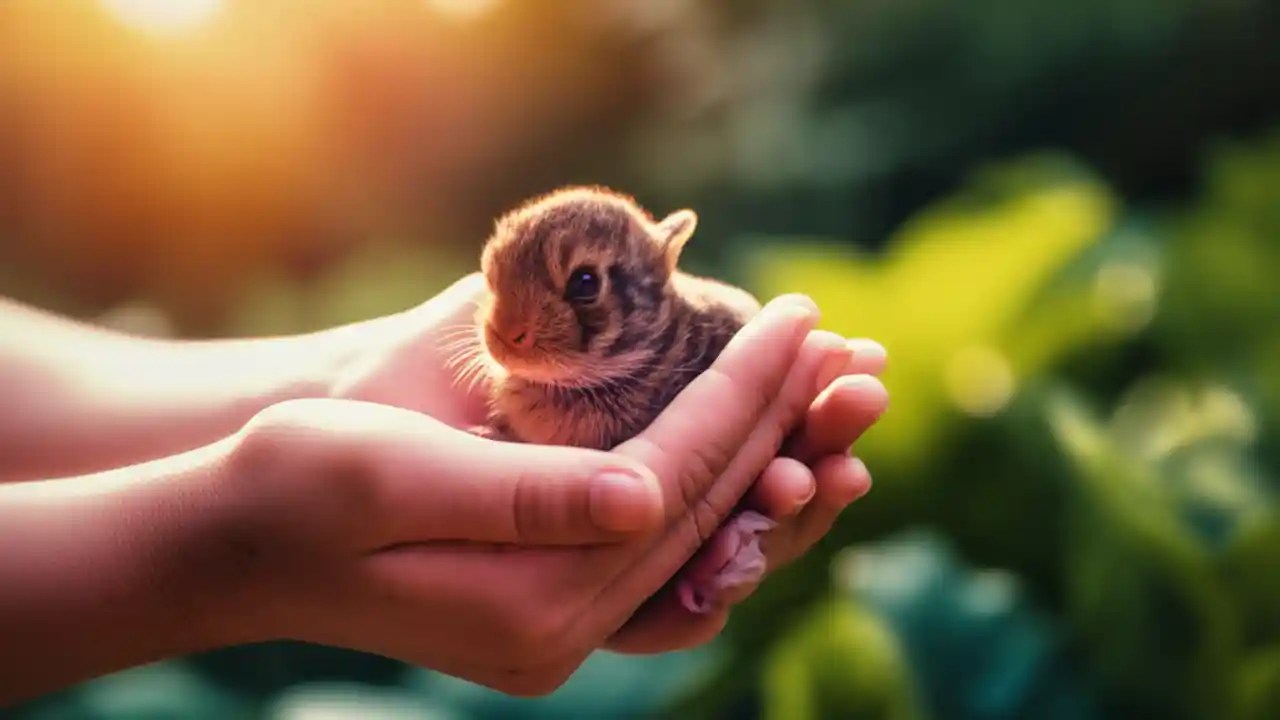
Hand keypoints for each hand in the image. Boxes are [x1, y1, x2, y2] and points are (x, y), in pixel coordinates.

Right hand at [322, 273, 889, 653]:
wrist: (242, 541)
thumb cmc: (295, 485)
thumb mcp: (389, 474)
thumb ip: (522, 496)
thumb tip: (650, 493)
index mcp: (529, 600)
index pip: (672, 478)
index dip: (742, 392)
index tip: (800, 313)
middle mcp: (562, 631)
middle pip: (705, 511)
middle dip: (778, 419)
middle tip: (841, 341)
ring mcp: (562, 629)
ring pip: (698, 534)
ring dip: (764, 454)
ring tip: (822, 384)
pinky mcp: (553, 608)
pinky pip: (662, 549)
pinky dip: (715, 487)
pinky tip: (753, 445)